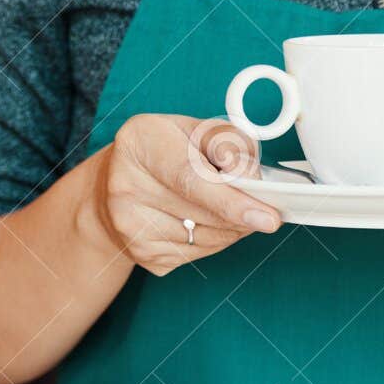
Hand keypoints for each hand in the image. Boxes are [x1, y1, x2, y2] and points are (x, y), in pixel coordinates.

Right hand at [87, 114, 280, 276]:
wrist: (116, 182)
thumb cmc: (166, 149)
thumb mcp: (197, 129)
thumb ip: (230, 144)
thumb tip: (251, 180)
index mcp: (140, 143)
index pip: (190, 178)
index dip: (231, 200)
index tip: (266, 216)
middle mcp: (125, 185)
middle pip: (203, 214)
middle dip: (242, 214)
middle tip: (266, 209)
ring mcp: (129, 225)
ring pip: (205, 240)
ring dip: (231, 228)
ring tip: (231, 208)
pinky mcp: (140, 254)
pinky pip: (196, 255)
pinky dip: (214, 240)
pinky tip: (206, 221)